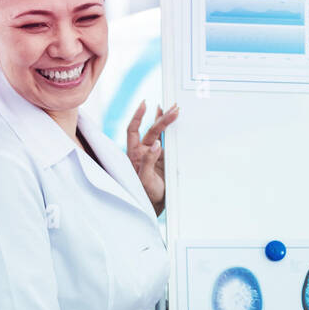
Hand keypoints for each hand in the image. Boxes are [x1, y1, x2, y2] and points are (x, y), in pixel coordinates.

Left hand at [126, 100, 178, 214]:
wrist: (155, 204)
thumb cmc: (146, 194)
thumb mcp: (145, 179)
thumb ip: (148, 162)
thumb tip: (156, 144)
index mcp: (134, 154)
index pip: (133, 130)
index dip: (138, 117)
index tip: (144, 104)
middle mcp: (143, 151)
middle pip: (151, 130)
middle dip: (162, 119)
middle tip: (174, 110)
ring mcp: (154, 153)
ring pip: (160, 133)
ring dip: (166, 121)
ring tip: (175, 109)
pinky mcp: (164, 158)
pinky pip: (167, 141)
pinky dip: (171, 131)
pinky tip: (175, 122)